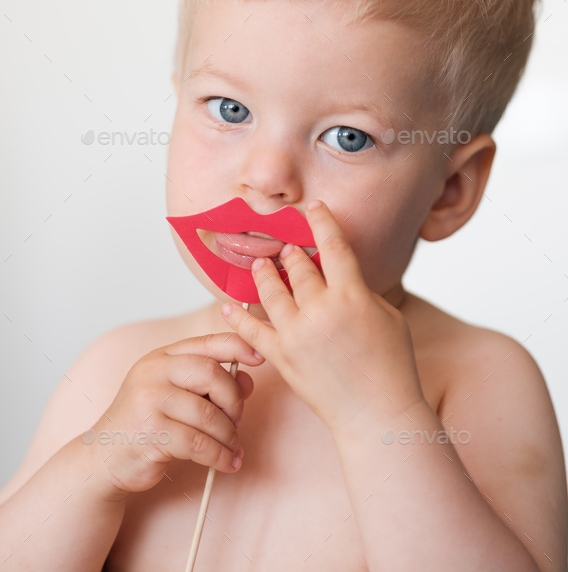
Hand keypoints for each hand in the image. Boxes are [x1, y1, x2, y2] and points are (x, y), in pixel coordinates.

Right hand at [87, 334, 263, 498]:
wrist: (103, 457)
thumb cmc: (146, 422)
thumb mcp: (176, 394)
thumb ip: (210, 383)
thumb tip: (249, 378)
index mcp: (162, 356)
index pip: (207, 343)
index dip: (237, 346)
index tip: (259, 358)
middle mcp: (154, 371)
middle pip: (211, 374)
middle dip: (233, 399)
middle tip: (237, 419)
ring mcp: (149, 400)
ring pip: (207, 413)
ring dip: (228, 434)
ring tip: (233, 447)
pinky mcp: (150, 433)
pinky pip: (198, 443)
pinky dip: (219, 455)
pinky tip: (227, 462)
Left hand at [222, 200, 423, 436]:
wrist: (377, 414)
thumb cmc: (393, 365)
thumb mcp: (387, 316)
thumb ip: (359, 291)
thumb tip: (335, 275)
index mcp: (352, 295)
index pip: (333, 245)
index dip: (322, 221)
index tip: (313, 207)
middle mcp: (321, 309)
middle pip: (297, 266)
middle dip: (290, 251)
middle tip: (284, 246)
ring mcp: (298, 333)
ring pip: (270, 290)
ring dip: (264, 273)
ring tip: (260, 264)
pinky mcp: (282, 357)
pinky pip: (252, 330)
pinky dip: (237, 316)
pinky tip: (228, 304)